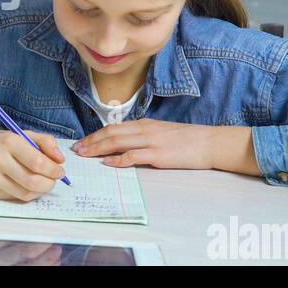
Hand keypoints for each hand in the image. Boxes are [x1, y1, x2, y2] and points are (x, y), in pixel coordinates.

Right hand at [0, 120, 66, 201]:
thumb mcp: (21, 134)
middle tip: (54, 179)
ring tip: (43, 182)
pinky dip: (27, 193)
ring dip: (41, 191)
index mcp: (8, 141)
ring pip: (26, 193)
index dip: (53, 170)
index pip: (37, 162)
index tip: (60, 171)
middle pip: (33, 181)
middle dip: (49, 183)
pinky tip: (28, 185)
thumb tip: (60, 160)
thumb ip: (45, 142)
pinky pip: (16, 197)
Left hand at [73, 119, 256, 172]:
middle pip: (111, 133)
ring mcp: (151, 141)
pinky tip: (107, 163)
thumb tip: (124, 144)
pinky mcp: (159, 154)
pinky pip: (134, 156)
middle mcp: (145, 129)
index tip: (82, 142)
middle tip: (76, 150)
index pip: (113, 127)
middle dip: (91, 141)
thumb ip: (143, 136)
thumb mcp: (162, 133)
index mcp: (144, 124)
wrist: (211, 143)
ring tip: (85, 155)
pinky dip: (118, 159)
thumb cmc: (188, 140)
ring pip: (118, 142)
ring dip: (98, 149)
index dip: (95, 135)